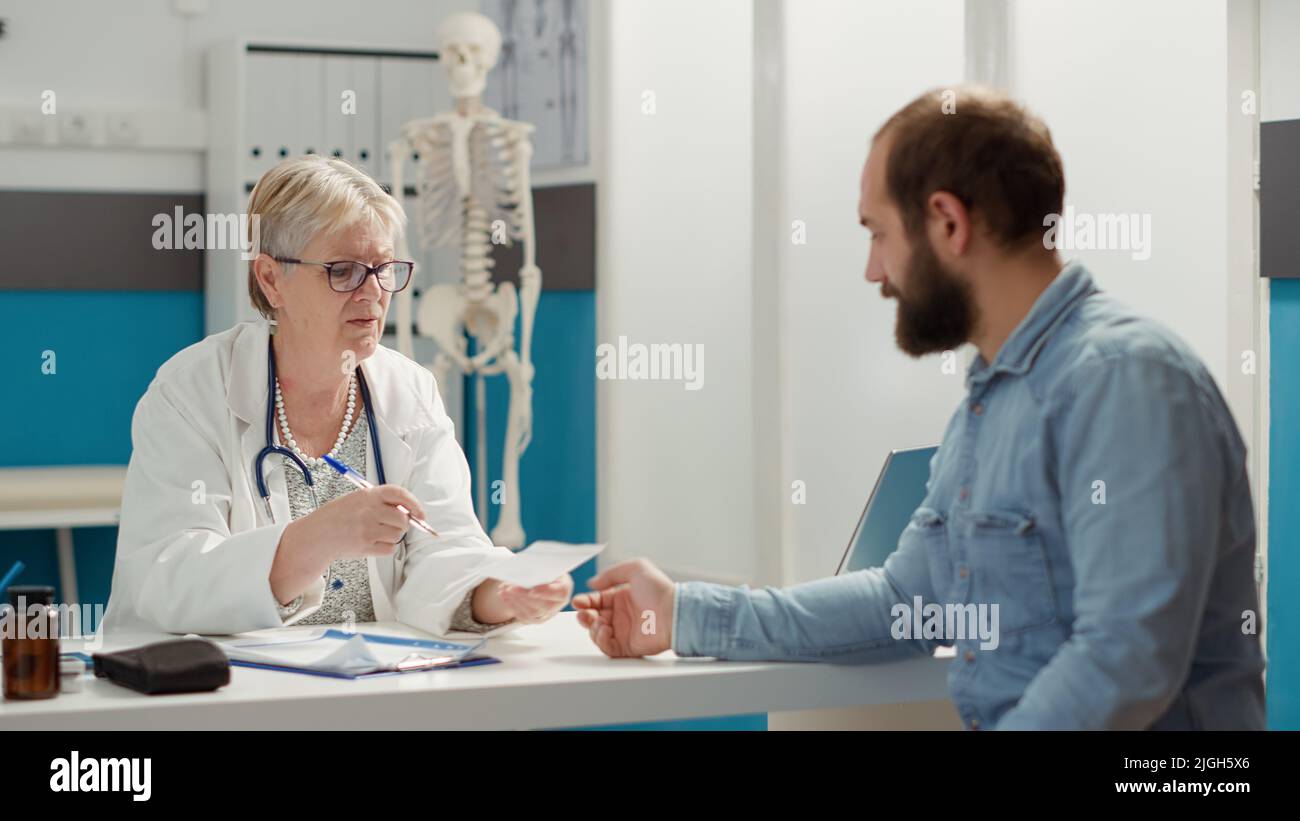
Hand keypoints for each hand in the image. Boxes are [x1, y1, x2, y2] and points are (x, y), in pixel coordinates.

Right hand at [308, 484, 425, 558]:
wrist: (318, 535)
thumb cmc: (338, 517)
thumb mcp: (357, 500)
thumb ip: (381, 501)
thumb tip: (409, 510)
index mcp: (368, 495)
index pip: (399, 493)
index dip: (413, 503)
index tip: (420, 513)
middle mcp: (369, 511)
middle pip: (402, 518)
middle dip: (402, 523)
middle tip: (392, 525)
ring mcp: (367, 529)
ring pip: (397, 535)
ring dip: (393, 536)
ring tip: (377, 533)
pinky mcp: (366, 546)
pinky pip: (389, 548)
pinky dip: (386, 548)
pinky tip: (374, 543)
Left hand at [481, 574, 572, 624]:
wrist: (540, 579)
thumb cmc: (544, 569)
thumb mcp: (544, 564)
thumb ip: (539, 567)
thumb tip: (525, 569)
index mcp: (564, 588)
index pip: (560, 592)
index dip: (546, 592)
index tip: (532, 590)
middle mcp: (557, 604)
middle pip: (543, 606)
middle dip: (524, 596)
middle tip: (510, 588)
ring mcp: (547, 614)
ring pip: (532, 613)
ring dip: (515, 601)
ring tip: (504, 590)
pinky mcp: (535, 619)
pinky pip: (523, 617)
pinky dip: (512, 606)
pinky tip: (504, 596)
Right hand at [572, 559, 674, 657]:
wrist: (674, 612)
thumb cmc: (659, 590)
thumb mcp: (636, 569)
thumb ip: (611, 574)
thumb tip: (592, 583)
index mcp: (621, 597)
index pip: (596, 600)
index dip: (585, 601)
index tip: (578, 601)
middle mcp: (621, 615)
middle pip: (593, 618)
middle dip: (584, 616)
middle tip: (584, 614)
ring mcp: (623, 632)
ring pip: (596, 633)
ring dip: (592, 628)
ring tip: (599, 622)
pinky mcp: (627, 647)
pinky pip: (607, 648)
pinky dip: (601, 640)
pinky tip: (605, 630)